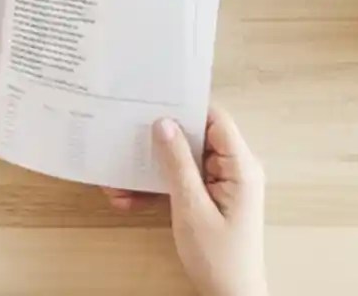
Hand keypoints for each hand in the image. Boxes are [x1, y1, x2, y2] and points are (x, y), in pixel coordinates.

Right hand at [103, 107, 267, 295]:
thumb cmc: (219, 257)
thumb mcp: (192, 208)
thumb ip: (178, 164)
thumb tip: (163, 123)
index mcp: (241, 166)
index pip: (216, 120)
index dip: (187, 108)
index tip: (153, 101)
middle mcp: (234, 169)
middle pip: (195, 138)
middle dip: (159, 141)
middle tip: (125, 134)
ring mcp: (221, 184)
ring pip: (182, 162)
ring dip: (151, 170)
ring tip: (116, 177)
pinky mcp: (209, 198)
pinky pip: (180, 183)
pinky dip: (156, 189)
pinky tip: (126, 197)